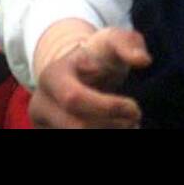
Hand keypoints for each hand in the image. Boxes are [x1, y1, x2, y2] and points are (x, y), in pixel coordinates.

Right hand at [29, 22, 151, 128]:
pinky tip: (115, 129)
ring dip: (108, 134)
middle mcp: (40, 103)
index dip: (108, 107)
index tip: (134, 108)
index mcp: (52, 75)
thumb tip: (143, 60)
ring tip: (127, 126)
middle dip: (112, 126)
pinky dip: (101, 137)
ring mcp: (42, 125)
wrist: (80, 73)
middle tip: (134, 121)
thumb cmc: (100, 56)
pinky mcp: (49, 135)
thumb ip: (129, 45)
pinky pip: (73, 143)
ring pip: (76, 139)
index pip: (74, 98)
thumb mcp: (114, 41)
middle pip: (77, 127)